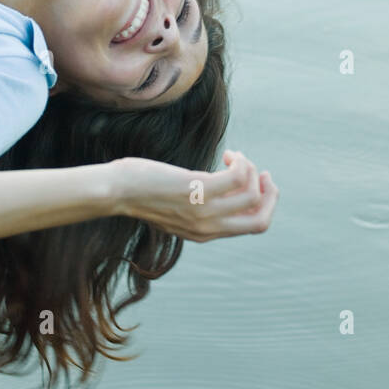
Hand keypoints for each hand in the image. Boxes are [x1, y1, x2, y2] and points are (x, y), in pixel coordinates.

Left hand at [112, 149, 277, 242]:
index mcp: (204, 234)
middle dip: (271, 194)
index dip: (263, 204)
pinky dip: (242, 162)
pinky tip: (229, 154)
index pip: (252, 227)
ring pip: (253, 196)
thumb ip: (196, 207)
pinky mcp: (199, 190)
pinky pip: (238, 177)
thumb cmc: (142, 194)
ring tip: (234, 157)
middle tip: (262, 172)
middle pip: (261, 220)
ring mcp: (204, 211)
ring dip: (252, 170)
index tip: (257, 183)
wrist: (117, 192)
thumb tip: (214, 188)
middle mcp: (208, 228)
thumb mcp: (174, 208)